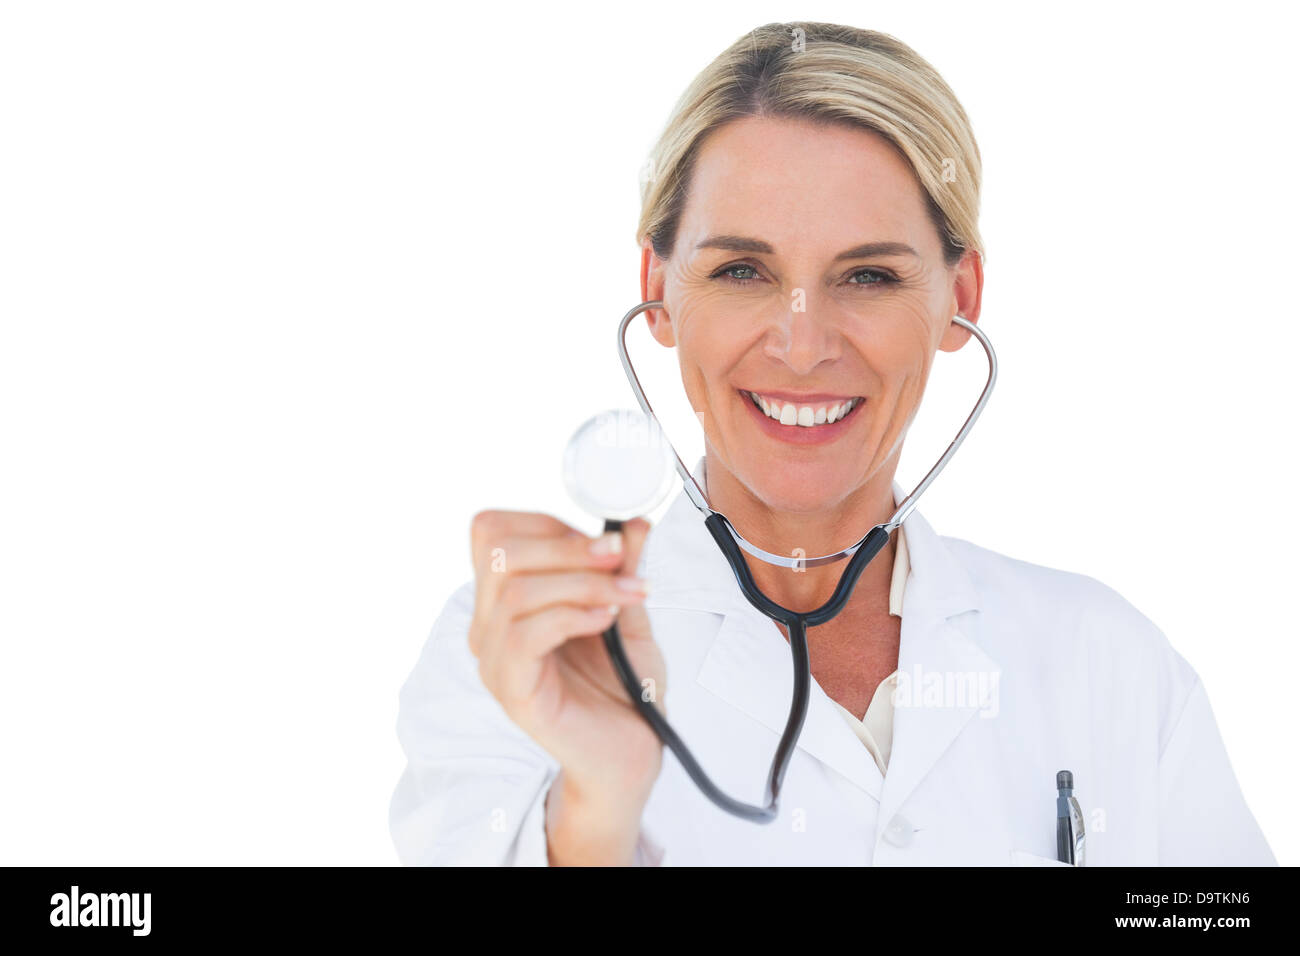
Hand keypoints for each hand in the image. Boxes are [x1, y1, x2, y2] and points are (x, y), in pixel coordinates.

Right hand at [467, 511, 664, 816]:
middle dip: (568, 546)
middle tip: (619, 558)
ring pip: (516, 590)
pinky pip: (526, 634)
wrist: (632, 750)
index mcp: (505, 599)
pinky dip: (573, 615)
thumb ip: (622, 567)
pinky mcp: (512, 691)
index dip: (547, 522)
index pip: (492, 532)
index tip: (605, 540)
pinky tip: (606, 621)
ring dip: (583, 582)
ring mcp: (494, 660)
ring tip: (627, 595)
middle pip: (500, 552)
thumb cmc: (624, 684)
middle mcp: (489, 626)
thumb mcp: (627, 609)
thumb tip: (633, 521)